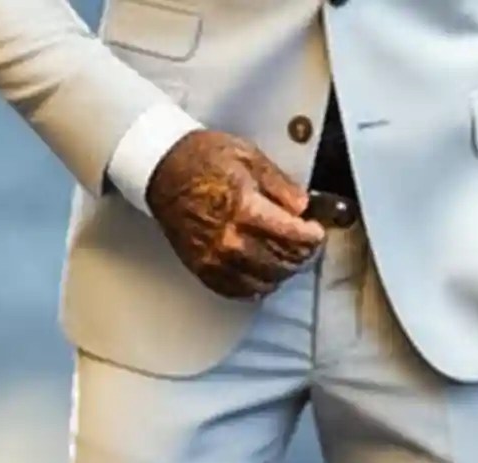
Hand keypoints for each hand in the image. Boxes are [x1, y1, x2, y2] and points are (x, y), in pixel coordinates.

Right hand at [146, 129, 325, 299]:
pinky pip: (238, 290)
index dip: (312, 237)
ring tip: (287, 257)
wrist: (162, 169)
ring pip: (264, 281)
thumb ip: (280, 185)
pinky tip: (263, 273)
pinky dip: (256, 285)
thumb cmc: (202, 159)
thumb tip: (301, 206)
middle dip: (302, 255)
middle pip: (282, 262)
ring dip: (282, 272)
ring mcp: (214, 258)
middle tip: (306, 245)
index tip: (316, 232)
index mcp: (245, 209)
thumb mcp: (249, 157)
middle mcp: (230, 239)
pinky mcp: (202, 268)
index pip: (294, 237)